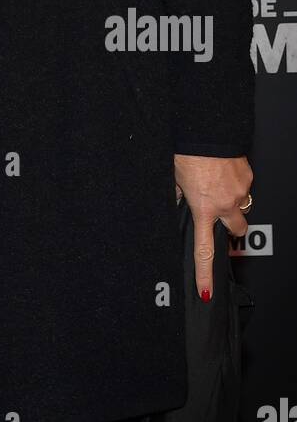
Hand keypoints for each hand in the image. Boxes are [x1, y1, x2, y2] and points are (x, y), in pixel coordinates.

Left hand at [173, 154, 252, 300]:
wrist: (207, 129)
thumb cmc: (187, 151)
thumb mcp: (173, 177)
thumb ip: (178, 195)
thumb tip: (179, 202)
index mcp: (203, 208)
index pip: (204, 250)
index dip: (205, 274)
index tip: (206, 292)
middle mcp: (225, 203)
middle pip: (237, 230)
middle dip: (231, 227)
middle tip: (219, 216)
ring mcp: (239, 191)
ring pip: (241, 206)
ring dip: (231, 202)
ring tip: (216, 184)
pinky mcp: (247, 176)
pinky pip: (243, 187)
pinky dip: (234, 184)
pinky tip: (222, 170)